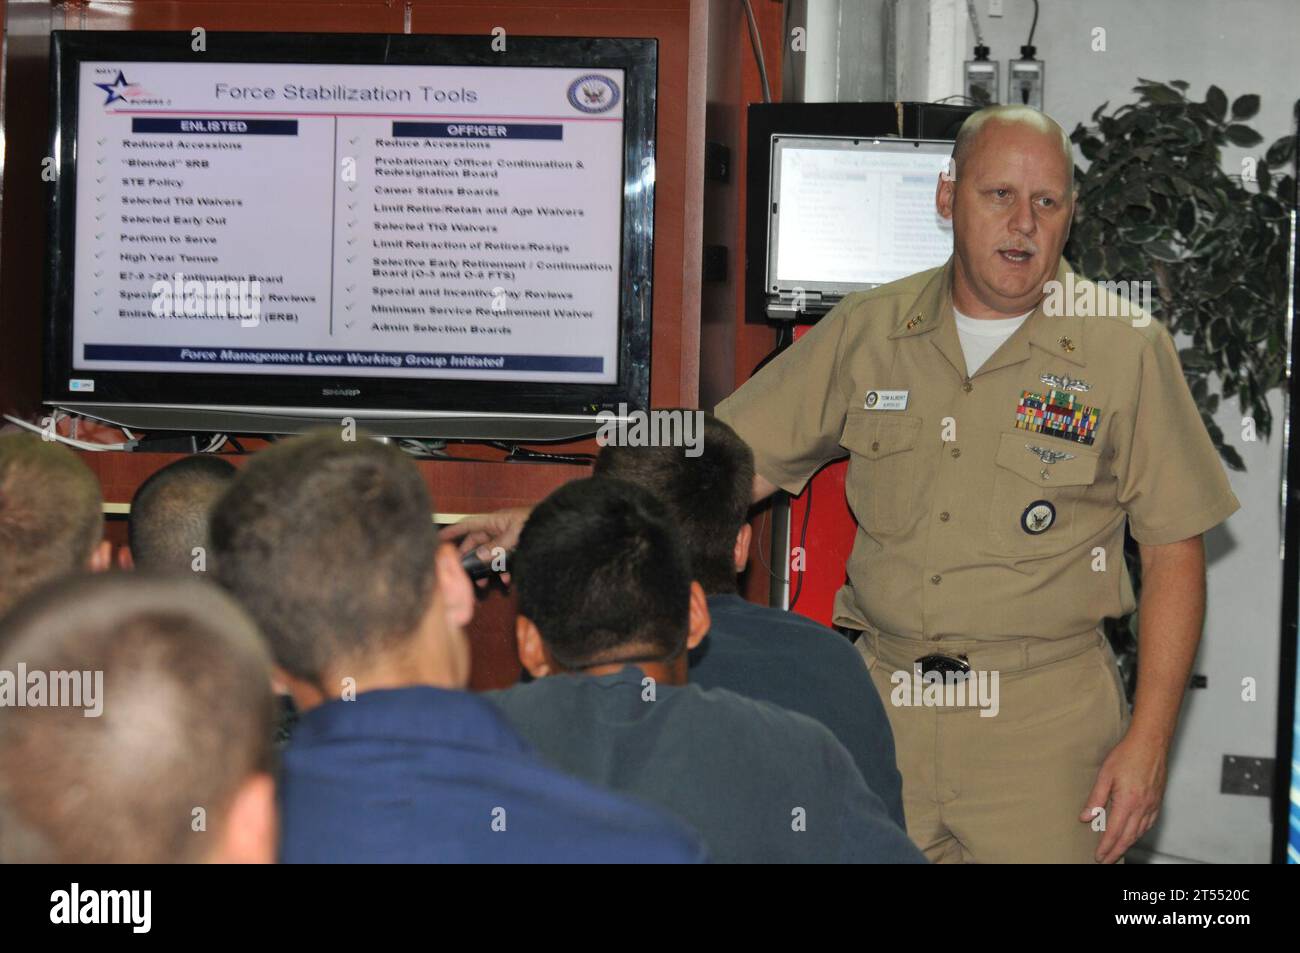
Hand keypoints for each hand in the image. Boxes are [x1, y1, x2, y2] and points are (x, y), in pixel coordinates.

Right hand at [439, 506, 531, 586]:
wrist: (559, 525)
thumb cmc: (537, 523)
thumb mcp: (515, 535)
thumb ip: (496, 546)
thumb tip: (479, 556)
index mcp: (494, 521)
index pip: (467, 525)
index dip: (452, 531)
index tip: (438, 539)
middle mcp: (499, 529)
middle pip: (477, 544)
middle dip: (470, 560)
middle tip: (463, 575)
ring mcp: (508, 539)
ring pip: (491, 556)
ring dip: (487, 570)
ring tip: (484, 585)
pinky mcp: (518, 547)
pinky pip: (506, 560)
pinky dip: (504, 571)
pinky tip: (507, 582)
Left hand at [1079, 729, 1167, 863]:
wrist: (1151, 743)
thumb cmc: (1127, 755)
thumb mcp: (1105, 775)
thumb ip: (1095, 798)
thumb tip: (1085, 818)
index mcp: (1128, 802)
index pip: (1114, 832)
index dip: (1106, 847)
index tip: (1098, 856)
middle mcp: (1142, 807)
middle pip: (1127, 837)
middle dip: (1116, 851)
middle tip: (1105, 860)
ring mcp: (1152, 805)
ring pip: (1139, 833)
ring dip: (1127, 844)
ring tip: (1116, 851)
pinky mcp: (1157, 801)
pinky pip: (1148, 824)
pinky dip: (1139, 834)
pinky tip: (1133, 835)